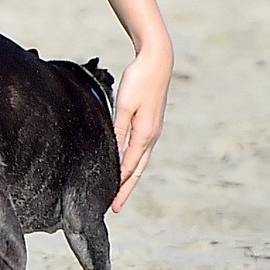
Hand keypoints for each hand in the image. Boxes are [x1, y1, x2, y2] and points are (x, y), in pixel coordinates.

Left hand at [110, 44, 170, 212]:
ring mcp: (153, 131)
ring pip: (141, 161)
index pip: (129, 167)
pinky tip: (128, 165)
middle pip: (137, 170)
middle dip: (126, 189)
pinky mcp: (151, 124)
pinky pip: (142, 150)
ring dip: (131, 178)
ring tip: (120, 191)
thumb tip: (115, 153)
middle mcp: (151, 136)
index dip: (120, 186)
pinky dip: (134, 163)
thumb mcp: (124, 105)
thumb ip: (119, 129)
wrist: (157, 62)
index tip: (111, 203)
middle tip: (115, 207)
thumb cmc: (139, 80)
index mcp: (144, 134)